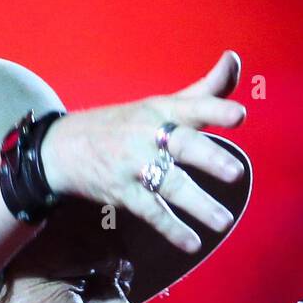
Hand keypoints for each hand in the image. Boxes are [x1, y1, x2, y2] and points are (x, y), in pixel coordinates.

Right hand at [38, 50, 248, 251]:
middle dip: (208, 157)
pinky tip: (192, 243)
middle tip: (235, 172)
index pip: (193, 106)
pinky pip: (150, 212)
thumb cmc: (124, 124)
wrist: (62, 147)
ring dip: (197, 204)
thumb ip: (204, 90)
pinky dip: (171, 229)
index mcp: (162, 110)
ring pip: (169, 184)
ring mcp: (134, 164)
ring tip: (224, 221)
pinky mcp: (121, 191)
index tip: (240, 116)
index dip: (216, 110)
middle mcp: (149, 134)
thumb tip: (234, 59)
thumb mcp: (161, 103)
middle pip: (182, 144)